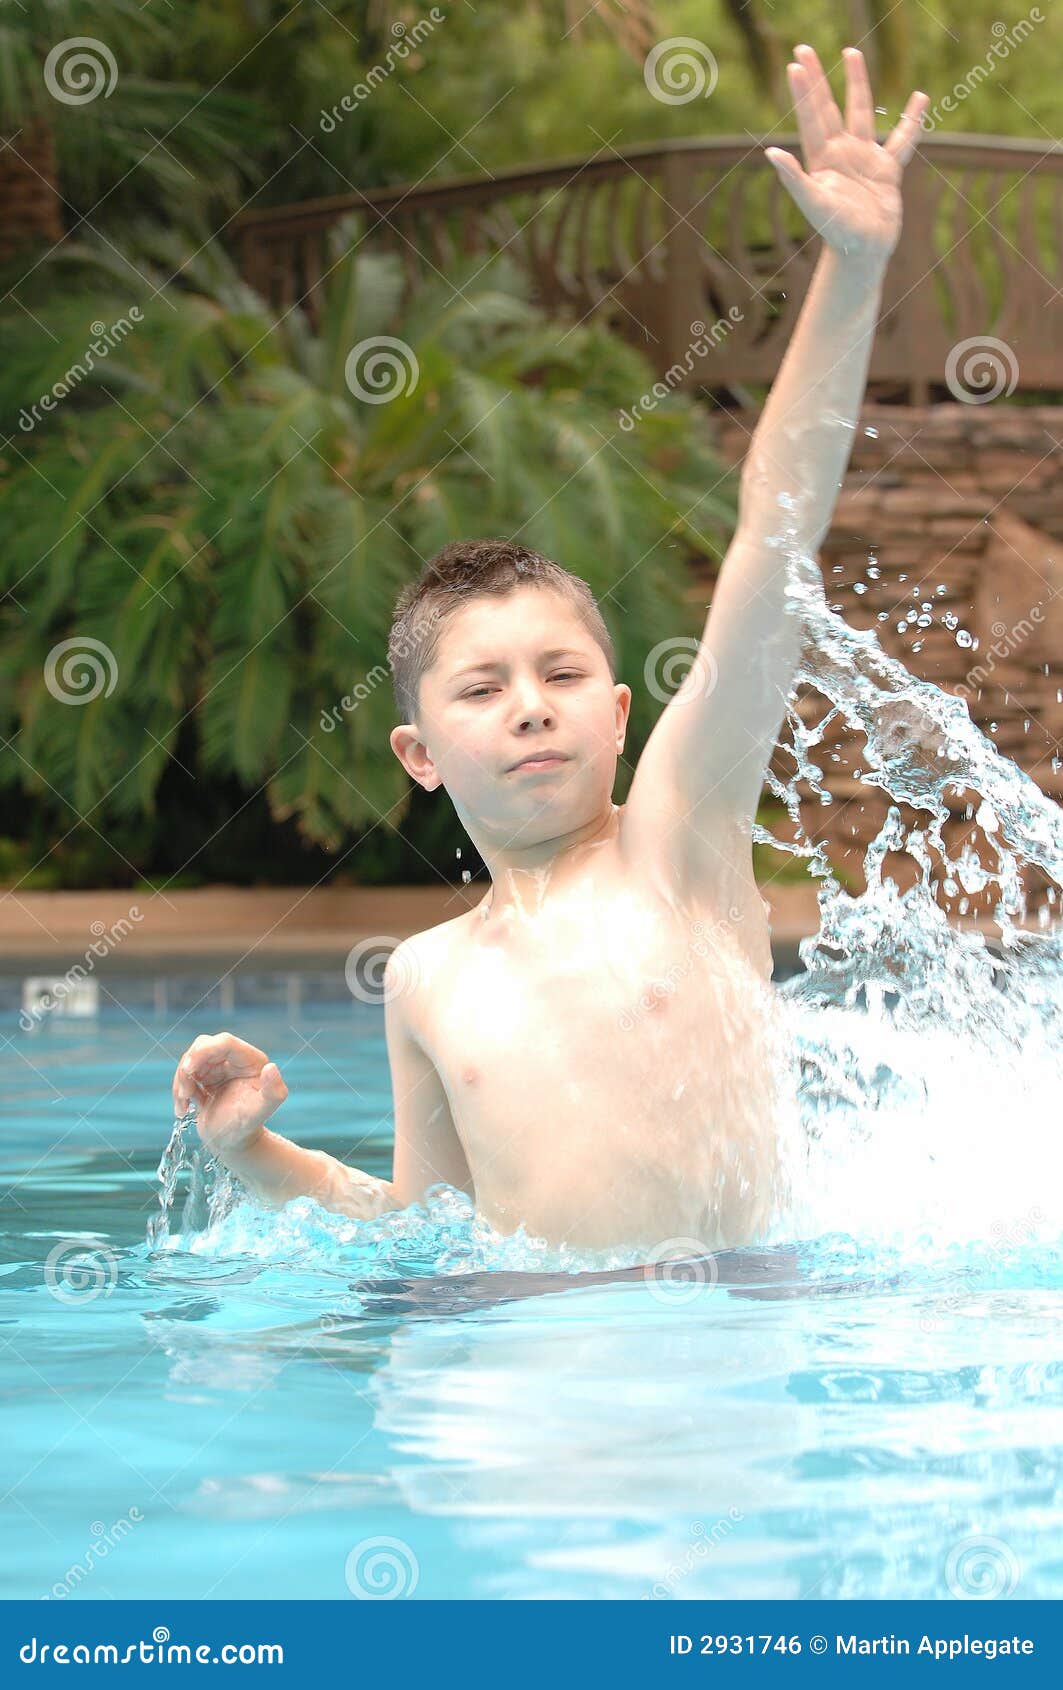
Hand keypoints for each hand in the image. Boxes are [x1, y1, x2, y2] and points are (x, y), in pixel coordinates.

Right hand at [172, 1031, 288, 1153]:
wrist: (233, 1142)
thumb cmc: (248, 1126)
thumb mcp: (261, 1111)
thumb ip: (273, 1091)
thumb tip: (271, 1067)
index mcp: (251, 1061)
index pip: (225, 1042)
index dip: (204, 1051)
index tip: (188, 1070)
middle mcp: (235, 1059)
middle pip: (203, 1046)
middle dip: (188, 1068)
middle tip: (185, 1094)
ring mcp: (218, 1067)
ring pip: (190, 1060)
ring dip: (181, 1082)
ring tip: (183, 1107)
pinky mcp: (204, 1078)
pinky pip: (185, 1074)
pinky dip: (179, 1090)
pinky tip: (182, 1110)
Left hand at [765, 44, 928, 262]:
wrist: (863, 252)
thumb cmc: (836, 231)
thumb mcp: (814, 203)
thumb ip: (793, 178)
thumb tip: (771, 153)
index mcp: (822, 159)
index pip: (811, 116)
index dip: (804, 90)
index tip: (795, 63)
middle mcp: (841, 152)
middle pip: (828, 105)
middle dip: (818, 78)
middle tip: (805, 48)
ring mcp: (864, 158)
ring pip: (861, 111)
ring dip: (857, 82)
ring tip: (852, 52)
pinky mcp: (887, 169)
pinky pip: (902, 139)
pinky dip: (912, 121)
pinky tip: (920, 98)